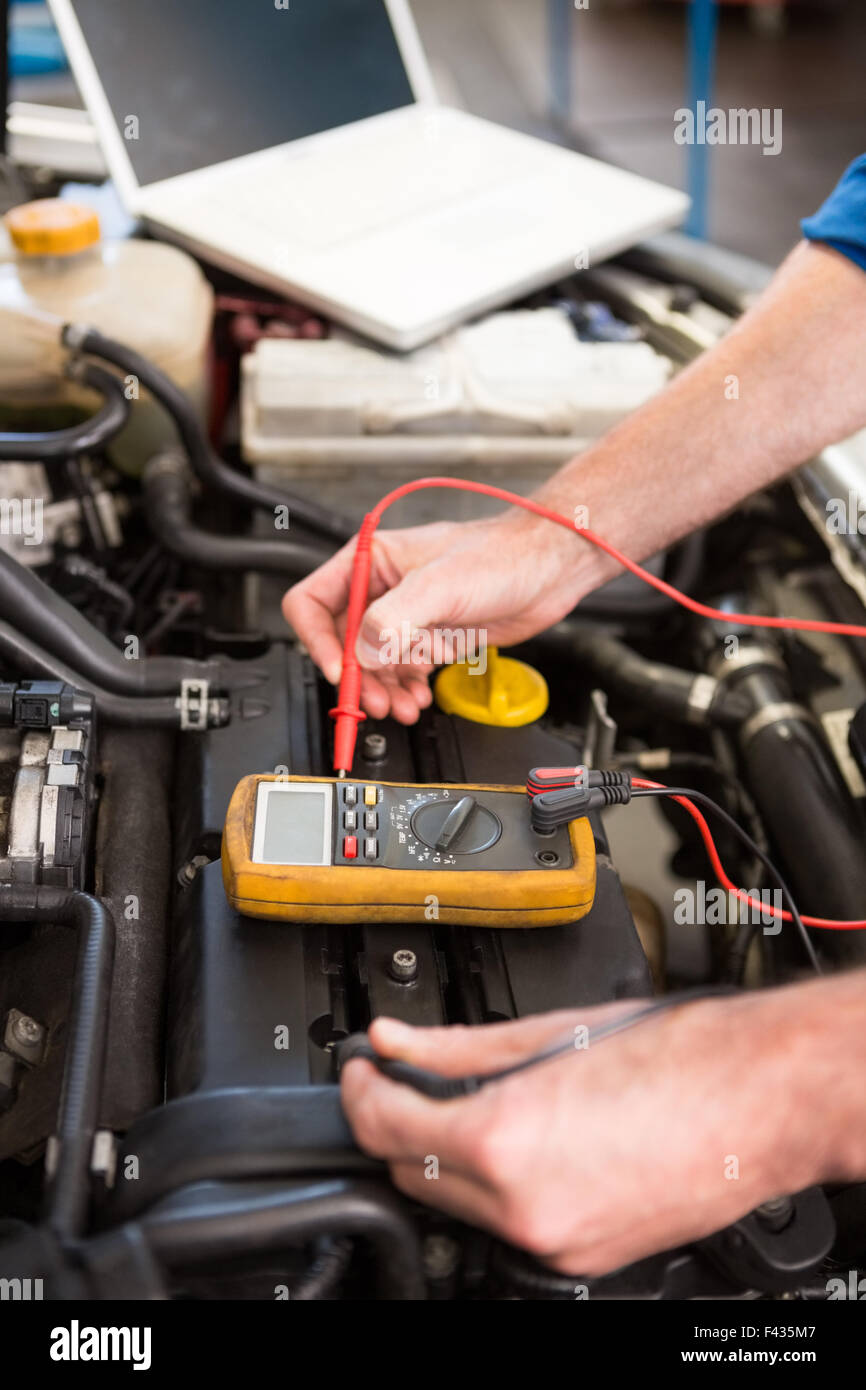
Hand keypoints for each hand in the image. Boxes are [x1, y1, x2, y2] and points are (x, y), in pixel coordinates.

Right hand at [282, 511, 583, 723]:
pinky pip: (401, 673)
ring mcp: (406, 617)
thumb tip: (363, 652)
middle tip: (375, 702)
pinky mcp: (429, 639)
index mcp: (370, 562)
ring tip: (402, 705)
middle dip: (357, 677)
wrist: (548, 571)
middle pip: (341, 642)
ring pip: (372, 664)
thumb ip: (395, 619)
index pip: (313, 603)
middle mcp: (382, 590)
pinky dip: (406, 689)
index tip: (341, 671)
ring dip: (383, 690)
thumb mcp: (440, 584)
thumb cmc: (502, 557)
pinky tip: (418, 696)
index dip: (319, 641)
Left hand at [341, 992, 829, 1275]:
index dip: (361, 1090)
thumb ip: (458, 1045)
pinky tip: (514, 1138)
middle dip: (393, 1123)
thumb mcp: (550, 1033)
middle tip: (398, 1079)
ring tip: (458, 1101)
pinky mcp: (583, 1254)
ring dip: (440, 1155)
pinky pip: (508, 1222)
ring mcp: (554, 1241)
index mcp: (506, 1143)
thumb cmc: (680, 1057)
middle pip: (411, 1172)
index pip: (387, 1125)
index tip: (363, 1066)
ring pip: (456, 1203)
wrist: (760, 1099)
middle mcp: (523, 1208)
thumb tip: (401, 1041)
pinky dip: (493, 1183)